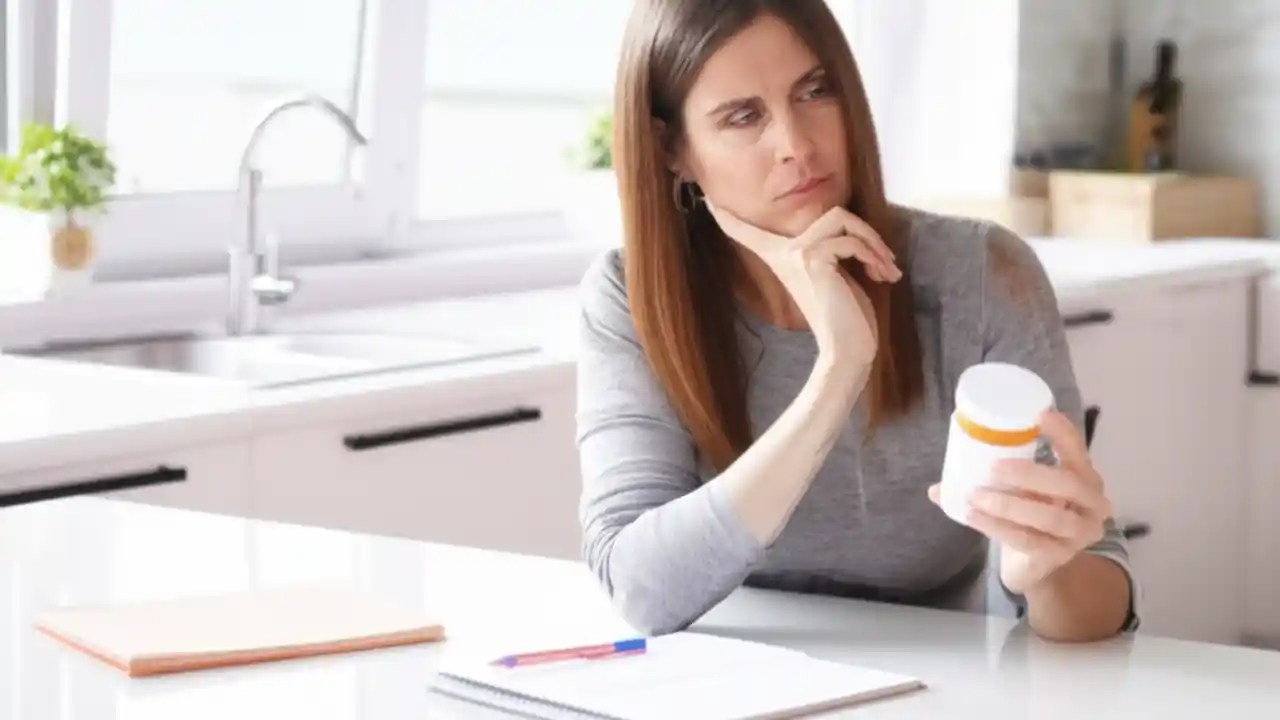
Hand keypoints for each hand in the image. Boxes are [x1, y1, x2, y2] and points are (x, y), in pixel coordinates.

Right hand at [705, 203, 900, 362]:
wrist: (846, 348)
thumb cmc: (846, 317)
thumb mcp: (835, 276)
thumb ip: (831, 250)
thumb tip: (847, 230)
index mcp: (782, 259)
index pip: (749, 234)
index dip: (728, 220)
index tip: (707, 204)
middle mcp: (783, 253)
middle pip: (832, 212)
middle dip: (867, 231)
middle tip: (886, 260)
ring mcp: (796, 253)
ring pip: (843, 219)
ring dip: (874, 242)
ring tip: (887, 268)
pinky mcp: (811, 258)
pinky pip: (850, 240)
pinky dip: (873, 255)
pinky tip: (881, 275)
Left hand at [927, 410, 1112, 594]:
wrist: (1036, 564)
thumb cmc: (1027, 515)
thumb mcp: (1019, 491)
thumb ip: (988, 481)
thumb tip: (935, 486)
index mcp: (1084, 476)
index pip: (1078, 449)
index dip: (1062, 431)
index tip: (1038, 415)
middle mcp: (1092, 503)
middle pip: (1068, 484)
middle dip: (1031, 474)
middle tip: (995, 467)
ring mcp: (1080, 533)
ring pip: (1049, 516)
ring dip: (1008, 504)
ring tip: (975, 496)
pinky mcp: (1060, 556)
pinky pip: (1029, 540)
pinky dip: (997, 527)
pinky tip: (973, 517)